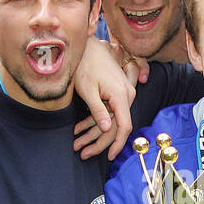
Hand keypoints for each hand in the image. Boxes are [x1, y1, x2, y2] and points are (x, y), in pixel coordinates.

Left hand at [72, 39, 136, 159]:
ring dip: (92, 135)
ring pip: (111, 121)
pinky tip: (78, 130)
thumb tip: (107, 129)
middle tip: (82, 154)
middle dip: (98, 143)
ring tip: (77, 146)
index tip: (109, 157)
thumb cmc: (86, 65)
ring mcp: (123, 94)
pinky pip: (108, 112)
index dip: (118, 144)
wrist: (89, 46)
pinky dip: (93, 122)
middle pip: (116, 127)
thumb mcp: (88, 90)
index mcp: (121, 96)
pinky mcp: (116, 93)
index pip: (124, 126)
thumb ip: (98, 110)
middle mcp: (126, 95)